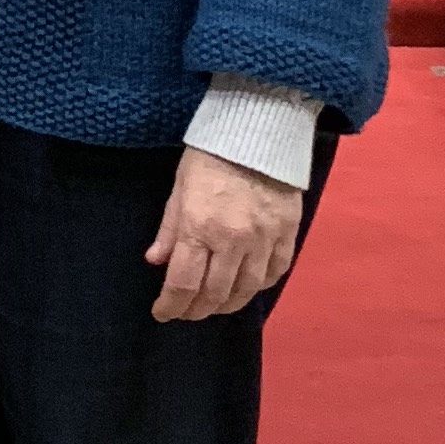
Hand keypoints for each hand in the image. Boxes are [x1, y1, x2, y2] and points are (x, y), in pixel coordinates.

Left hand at [145, 143, 301, 323]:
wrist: (257, 130)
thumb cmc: (210, 156)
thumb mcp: (179, 189)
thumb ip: (169, 230)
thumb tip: (156, 261)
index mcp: (200, 228)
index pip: (184, 283)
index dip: (171, 305)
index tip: (163, 312)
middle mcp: (234, 240)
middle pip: (215, 293)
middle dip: (197, 310)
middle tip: (187, 313)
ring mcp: (264, 239)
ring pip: (247, 290)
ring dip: (228, 304)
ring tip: (214, 306)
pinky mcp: (288, 232)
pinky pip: (276, 271)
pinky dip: (260, 286)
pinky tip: (248, 287)